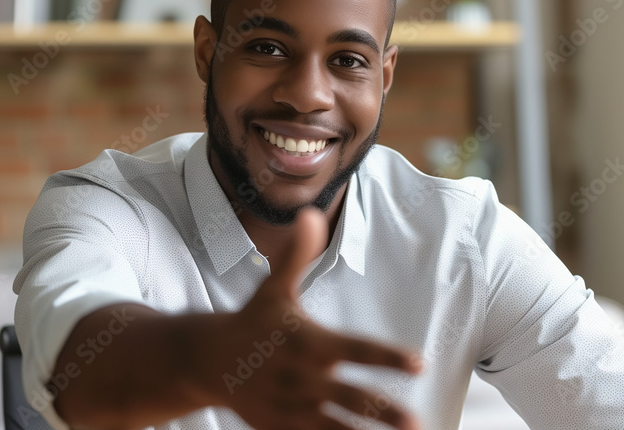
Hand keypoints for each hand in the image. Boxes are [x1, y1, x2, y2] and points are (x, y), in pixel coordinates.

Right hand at [203, 208, 422, 428]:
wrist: (205, 361)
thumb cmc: (252, 321)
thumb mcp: (274, 289)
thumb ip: (297, 257)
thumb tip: (310, 214)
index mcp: (307, 342)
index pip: (355, 349)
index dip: (387, 357)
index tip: (419, 364)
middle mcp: (302, 377)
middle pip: (350, 396)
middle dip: (383, 411)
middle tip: (415, 422)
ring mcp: (293, 407)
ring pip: (337, 426)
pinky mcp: (282, 427)